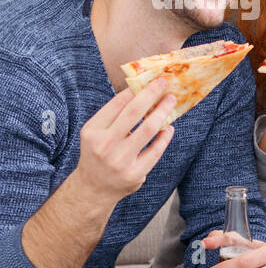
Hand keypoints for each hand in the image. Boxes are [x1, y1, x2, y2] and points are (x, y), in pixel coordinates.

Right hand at [73, 78, 175, 205]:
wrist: (93, 188)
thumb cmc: (98, 153)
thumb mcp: (95, 133)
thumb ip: (113, 116)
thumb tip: (139, 91)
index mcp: (93, 131)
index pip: (117, 104)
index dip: (135, 90)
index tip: (150, 80)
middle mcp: (105, 144)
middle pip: (134, 112)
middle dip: (151, 94)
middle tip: (164, 83)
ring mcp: (120, 160)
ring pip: (148, 129)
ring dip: (163, 112)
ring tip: (171, 101)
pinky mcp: (135, 173)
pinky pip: (156, 150)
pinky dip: (165, 137)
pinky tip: (169, 127)